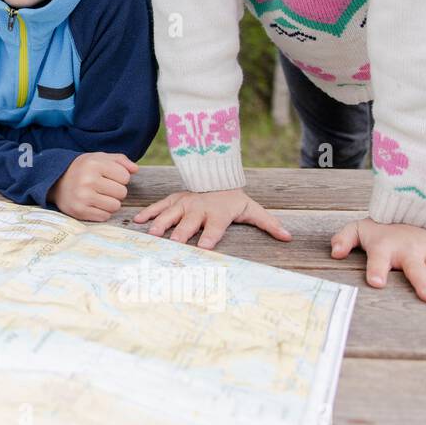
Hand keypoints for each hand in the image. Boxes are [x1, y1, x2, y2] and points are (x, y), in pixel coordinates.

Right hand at [50, 152, 138, 220]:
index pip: (125, 177)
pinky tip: (93, 204)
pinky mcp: (79, 211)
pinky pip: (105, 216)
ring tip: (99, 196)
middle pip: (122, 193)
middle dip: (116, 191)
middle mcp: (88, 180)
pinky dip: (102, 212)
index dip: (120, 178)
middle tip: (104, 188)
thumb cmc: (83, 169)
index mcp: (94, 164)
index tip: (109, 177)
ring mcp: (83, 197)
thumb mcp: (99, 158)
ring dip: (111, 203)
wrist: (56, 182)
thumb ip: (120, 160)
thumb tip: (135, 170)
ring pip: (115, 206)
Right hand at [132, 188, 289, 248]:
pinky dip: (149, 213)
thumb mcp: (253, 210)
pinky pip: (159, 206)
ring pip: (171, 214)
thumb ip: (269, 224)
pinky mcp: (174, 199)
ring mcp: (184, 203)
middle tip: (174, 243)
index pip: (214, 227)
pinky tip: (137, 221)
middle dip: (181, 233)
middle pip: (189, 223)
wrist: (217, 177)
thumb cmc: (234, 200)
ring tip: (152, 235)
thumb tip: (288, 237)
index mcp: (218, 214)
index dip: (210, 236)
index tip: (204, 247)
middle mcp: (199, 209)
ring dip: (161, 224)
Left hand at [331, 218, 425, 303]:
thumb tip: (335, 253)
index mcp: (386, 247)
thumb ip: (343, 239)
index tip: (375, 283)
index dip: (376, 271)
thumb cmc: (379, 229)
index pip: (378, 260)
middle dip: (423, 283)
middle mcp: (411, 250)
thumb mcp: (356, 229)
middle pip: (417, 269)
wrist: (406, 208)